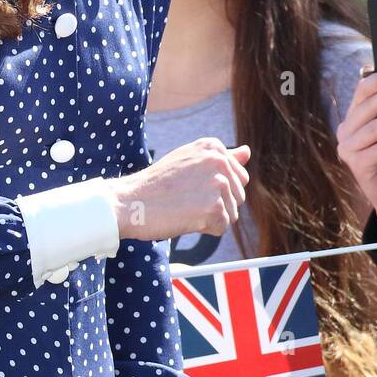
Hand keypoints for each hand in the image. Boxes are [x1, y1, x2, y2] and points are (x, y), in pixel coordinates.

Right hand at [112, 138, 250, 240]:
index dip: (214, 190)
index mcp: (214, 147)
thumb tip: (247, 152)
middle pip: (238, 195)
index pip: (238, 177)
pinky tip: (185, 219)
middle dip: (216, 204)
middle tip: (185, 199)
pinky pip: (222, 227)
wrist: (129, 202)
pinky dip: (204, 229)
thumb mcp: (189, 161)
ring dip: (209, 218)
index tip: (189, 187)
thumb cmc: (156, 184)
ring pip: (232, 213)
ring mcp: (218, 184)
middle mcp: (219, 161)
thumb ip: (222, 158)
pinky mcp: (215, 208)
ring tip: (184, 208)